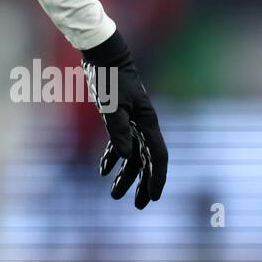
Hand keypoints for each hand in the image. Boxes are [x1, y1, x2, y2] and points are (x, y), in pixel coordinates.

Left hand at [80, 31, 167, 208]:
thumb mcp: (111, 105)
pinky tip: (103, 170)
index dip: (157, 179)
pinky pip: (120, 144)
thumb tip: (126, 157)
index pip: (158, 157)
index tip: (152, 198)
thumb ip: (118, 130)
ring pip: (132, 155)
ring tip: (114, 194)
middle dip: (142, 184)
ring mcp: (132, 121)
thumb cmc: (109, 78)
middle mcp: (144, 124)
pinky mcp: (119, 117)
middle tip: (136, 205)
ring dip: (125, 175)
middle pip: (147, 161)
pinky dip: (112, 158)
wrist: (103, 55)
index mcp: (148, 122)